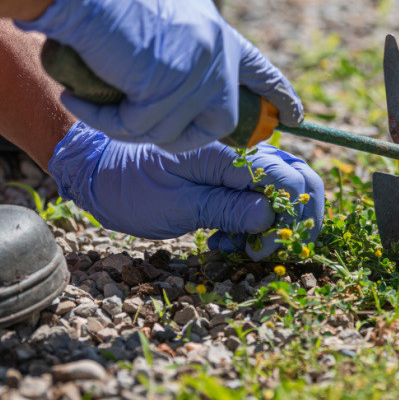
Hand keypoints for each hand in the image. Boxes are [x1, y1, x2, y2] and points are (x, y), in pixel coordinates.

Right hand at [18, 0, 302, 152]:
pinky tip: (78, 99)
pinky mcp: (167, 90)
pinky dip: (102, 119)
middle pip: (221, 120)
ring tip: (95, 100)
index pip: (258, 68)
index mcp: (215, 30)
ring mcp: (195, 71)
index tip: (295, 116)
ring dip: (128, 124)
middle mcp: (215, 50)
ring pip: (171, 132)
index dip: (277, 94)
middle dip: (187, 137)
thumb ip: (181, 48)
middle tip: (151, 130)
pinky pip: (135, 129)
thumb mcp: (161, 17)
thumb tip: (179, 87)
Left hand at [49, 121, 323, 260]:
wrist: (100, 171)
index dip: (288, 217)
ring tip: (239, 245)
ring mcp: (239, 158)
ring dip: (275, 222)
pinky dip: (257, 219)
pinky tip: (227, 238)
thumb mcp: (173, 206)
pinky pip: (264, 191)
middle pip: (299, 178)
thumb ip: (223, 208)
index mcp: (225, 152)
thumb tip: (269, 216)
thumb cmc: (129, 188)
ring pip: (287, 186)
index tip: (263, 249)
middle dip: (293, 220)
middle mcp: (240, 149)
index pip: (286, 178)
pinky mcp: (232, 171)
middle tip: (261, 250)